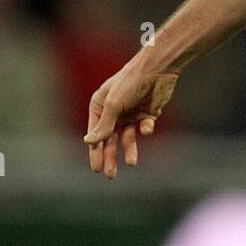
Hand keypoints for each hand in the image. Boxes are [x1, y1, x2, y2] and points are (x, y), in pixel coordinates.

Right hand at [83, 63, 178, 178]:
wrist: (157, 71)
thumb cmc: (129, 83)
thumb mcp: (113, 105)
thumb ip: (103, 126)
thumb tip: (88, 142)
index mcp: (100, 107)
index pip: (95, 134)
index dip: (95, 152)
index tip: (96, 169)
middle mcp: (114, 112)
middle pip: (110, 140)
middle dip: (110, 156)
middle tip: (110, 175)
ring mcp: (130, 114)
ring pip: (127, 138)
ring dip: (129, 150)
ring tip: (131, 163)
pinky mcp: (146, 115)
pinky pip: (144, 128)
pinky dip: (145, 129)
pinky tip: (146, 126)